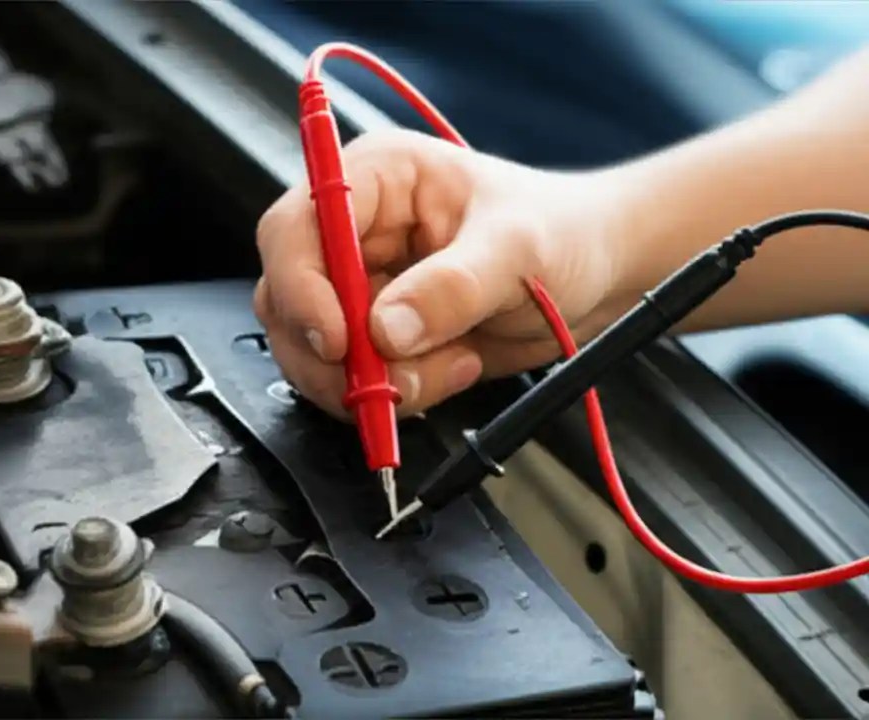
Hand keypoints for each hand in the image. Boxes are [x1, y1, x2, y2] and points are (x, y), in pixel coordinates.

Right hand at [254, 129, 634, 417]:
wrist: (598, 274)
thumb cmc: (565, 231)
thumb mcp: (518, 251)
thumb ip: (452, 288)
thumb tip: (386, 328)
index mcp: (376, 179)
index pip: (295, 228)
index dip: (300, 286)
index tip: (337, 340)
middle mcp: (355, 231)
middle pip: (286, 297)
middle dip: (331, 353)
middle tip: (388, 380)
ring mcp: (361, 287)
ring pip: (310, 349)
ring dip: (367, 383)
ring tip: (444, 371)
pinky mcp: (376, 336)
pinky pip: (350, 380)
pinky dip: (391, 396)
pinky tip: (450, 371)